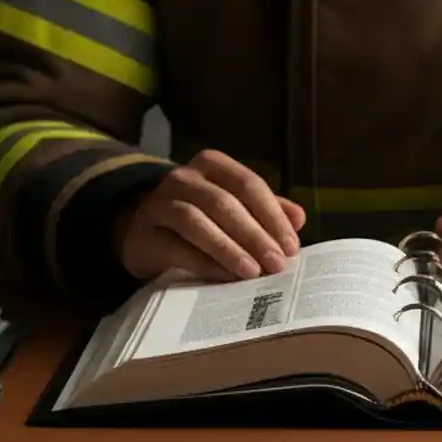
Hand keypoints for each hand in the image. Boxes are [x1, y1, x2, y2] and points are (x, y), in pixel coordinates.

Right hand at [113, 150, 304, 281]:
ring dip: (230, 248)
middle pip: (225, 203)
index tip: (291, 246)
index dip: (272, 215)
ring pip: (197, 221)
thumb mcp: (233, 207)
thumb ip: (265, 210)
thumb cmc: (200, 217)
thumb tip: (298, 220)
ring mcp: (160, 202)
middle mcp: (184, 177)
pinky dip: (205, 262)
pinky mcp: (145, 233)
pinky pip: (177, 247)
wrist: (143, 230)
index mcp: (212, 164)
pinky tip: (226, 276)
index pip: (249, 184)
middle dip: (255, 235)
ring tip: (253, 272)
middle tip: (277, 264)